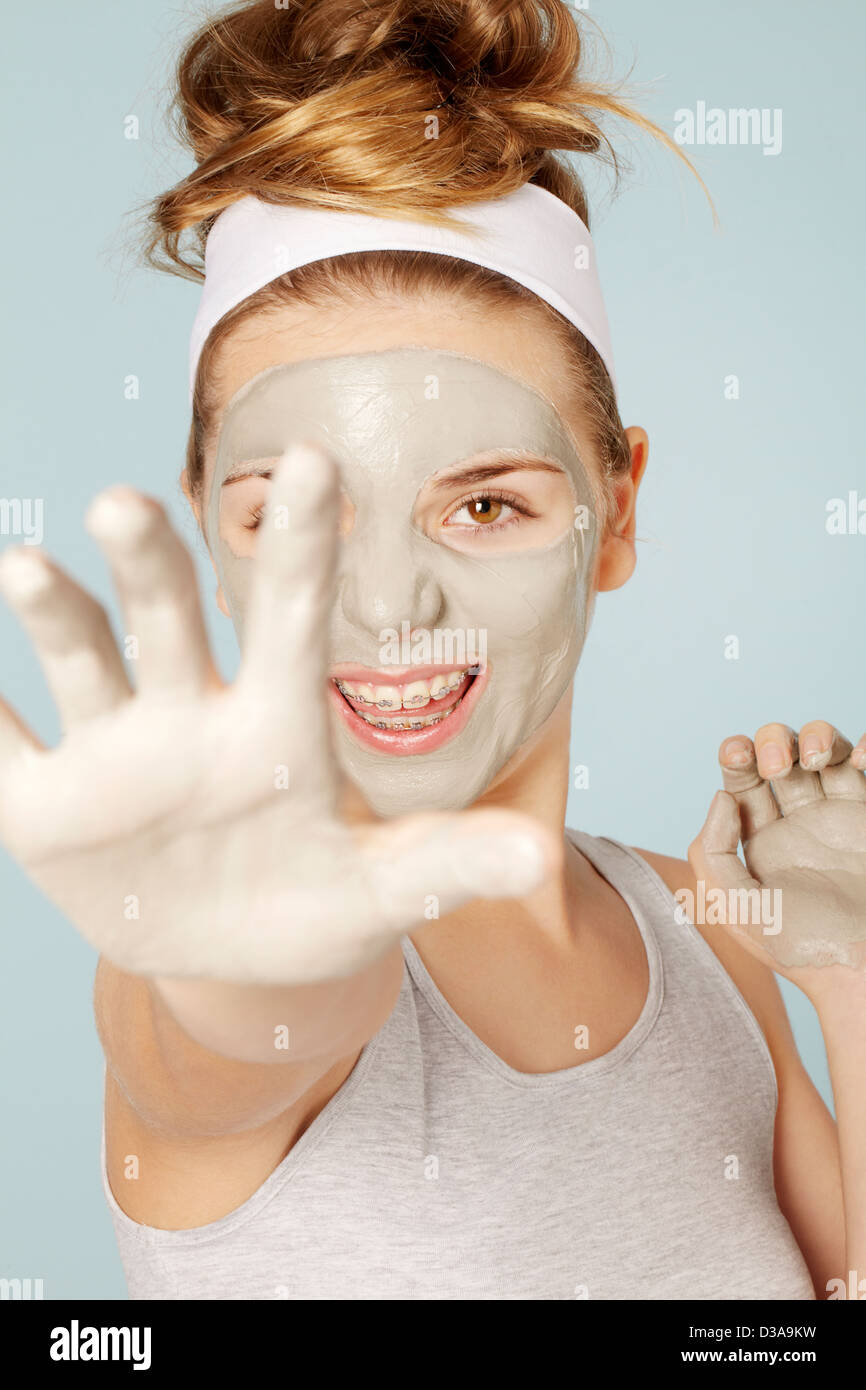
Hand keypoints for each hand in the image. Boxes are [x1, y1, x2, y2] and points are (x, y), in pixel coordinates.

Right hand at [0, 445, 551, 985]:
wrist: (228, 955)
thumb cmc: (315, 903)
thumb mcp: (384, 892)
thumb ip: (448, 865)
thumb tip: (541, 866)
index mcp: (275, 723)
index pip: (290, 617)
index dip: (302, 545)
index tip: (316, 458)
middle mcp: (188, 714)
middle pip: (168, 619)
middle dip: (148, 564)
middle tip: (125, 504)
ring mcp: (111, 753)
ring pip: (80, 663)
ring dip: (52, 616)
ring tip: (25, 567)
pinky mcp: (46, 806)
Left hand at [688, 720, 865, 993]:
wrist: (864, 967)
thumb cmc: (802, 947)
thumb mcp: (734, 908)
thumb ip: (711, 851)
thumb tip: (721, 797)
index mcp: (760, 841)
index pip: (742, 780)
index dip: (736, 755)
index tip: (735, 755)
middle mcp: (800, 823)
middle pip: (782, 755)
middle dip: (774, 742)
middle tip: (778, 764)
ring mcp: (841, 816)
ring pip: (827, 750)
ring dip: (818, 737)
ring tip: (816, 759)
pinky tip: (859, 762)